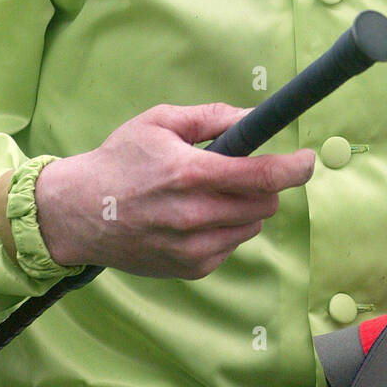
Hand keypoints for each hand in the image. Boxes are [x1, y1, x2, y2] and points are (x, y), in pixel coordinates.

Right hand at [34, 102, 314, 277]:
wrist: (78, 213)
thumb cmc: (119, 160)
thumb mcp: (160, 122)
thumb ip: (212, 117)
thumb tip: (254, 117)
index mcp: (190, 174)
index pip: (263, 176)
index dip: (295, 167)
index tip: (308, 159)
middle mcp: (195, 216)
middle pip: (265, 203)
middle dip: (265, 183)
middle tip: (243, 170)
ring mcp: (193, 247)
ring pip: (252, 225)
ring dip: (246, 207)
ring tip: (211, 193)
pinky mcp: (190, 269)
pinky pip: (232, 246)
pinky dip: (227, 229)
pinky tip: (196, 216)